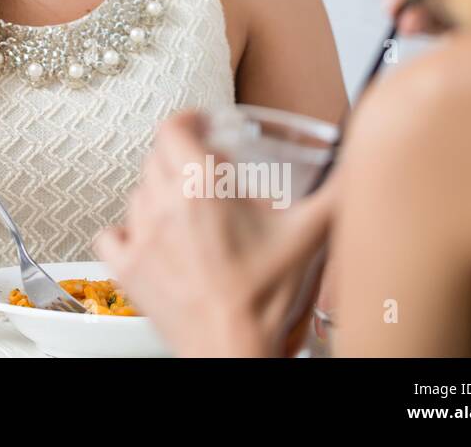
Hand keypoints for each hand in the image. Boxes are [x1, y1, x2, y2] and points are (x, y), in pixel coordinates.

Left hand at [94, 110, 337, 356]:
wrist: (235, 349)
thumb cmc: (268, 298)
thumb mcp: (311, 233)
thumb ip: (339, 190)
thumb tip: (359, 163)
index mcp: (201, 188)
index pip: (173, 128)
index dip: (188, 121)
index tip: (201, 126)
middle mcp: (163, 205)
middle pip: (156, 158)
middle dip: (180, 157)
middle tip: (206, 175)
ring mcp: (140, 237)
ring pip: (138, 193)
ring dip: (159, 194)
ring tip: (189, 214)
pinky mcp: (126, 267)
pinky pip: (111, 233)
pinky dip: (127, 231)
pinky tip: (150, 239)